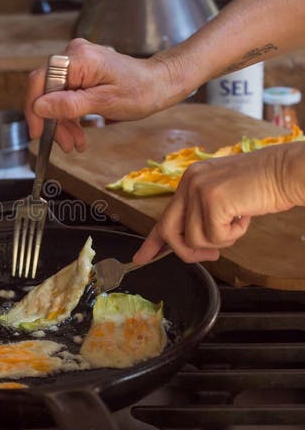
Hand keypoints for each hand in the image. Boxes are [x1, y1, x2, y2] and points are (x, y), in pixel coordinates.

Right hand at [25, 39, 184, 151]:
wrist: (159, 84)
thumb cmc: (140, 91)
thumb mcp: (105, 103)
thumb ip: (70, 104)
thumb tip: (39, 106)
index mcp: (79, 59)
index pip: (40, 80)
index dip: (34, 108)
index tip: (37, 132)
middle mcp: (74, 56)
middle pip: (47, 91)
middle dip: (54, 121)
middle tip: (65, 144)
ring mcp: (78, 63)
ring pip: (55, 97)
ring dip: (63, 123)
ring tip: (75, 143)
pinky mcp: (82, 72)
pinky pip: (66, 95)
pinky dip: (70, 116)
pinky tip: (78, 134)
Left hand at [134, 143, 304, 263]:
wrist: (287, 171)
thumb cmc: (263, 186)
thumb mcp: (224, 197)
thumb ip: (203, 215)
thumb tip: (190, 244)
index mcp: (190, 179)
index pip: (165, 216)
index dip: (152, 241)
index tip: (141, 258)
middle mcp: (189, 182)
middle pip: (169, 231)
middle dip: (186, 252)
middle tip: (209, 258)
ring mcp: (199, 190)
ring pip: (195, 239)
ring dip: (221, 240)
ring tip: (239, 220)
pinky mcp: (213, 200)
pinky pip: (215, 238)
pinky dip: (234, 235)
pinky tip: (245, 216)